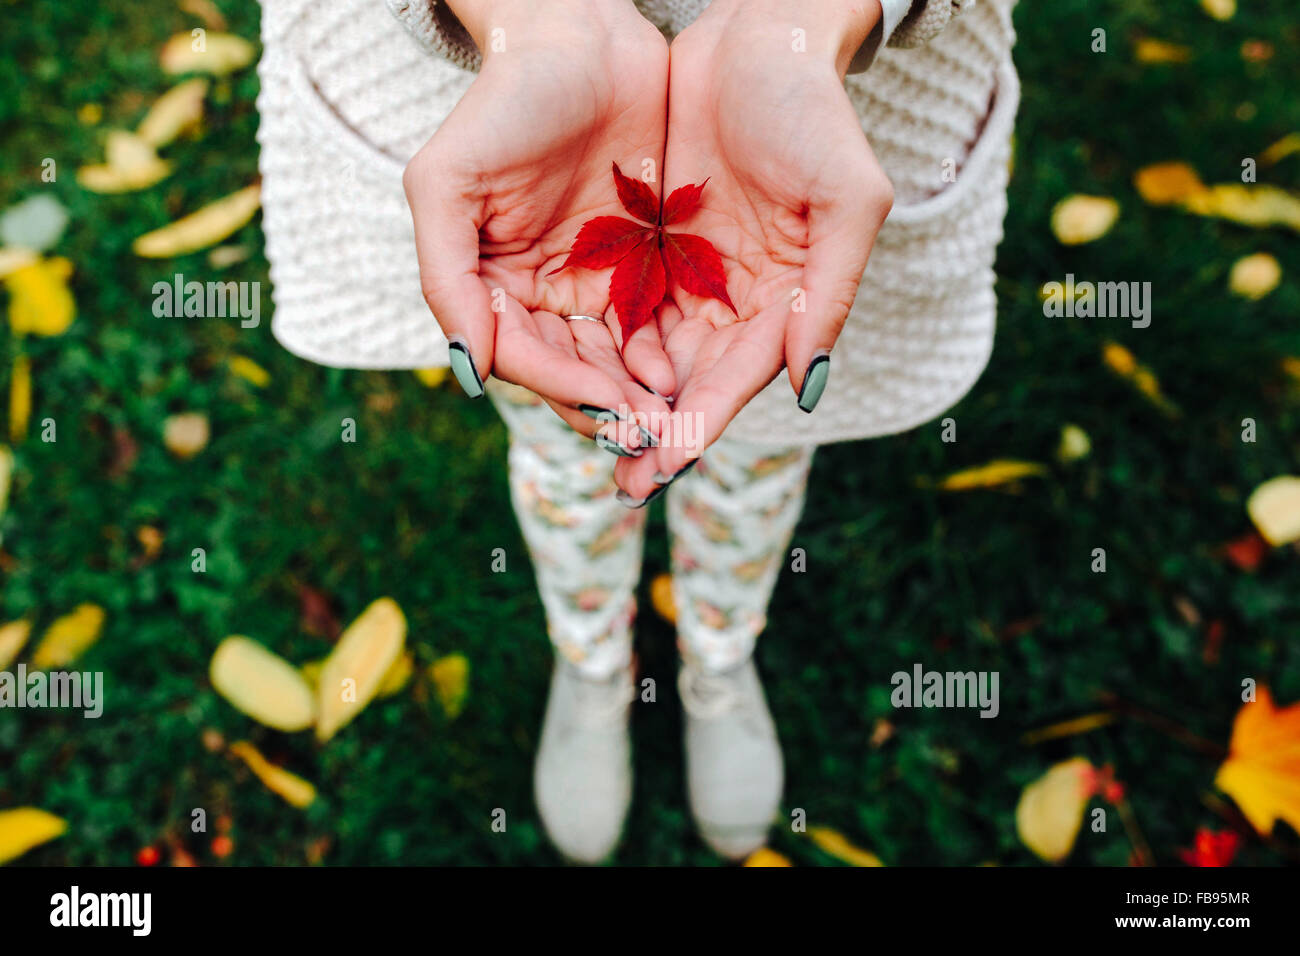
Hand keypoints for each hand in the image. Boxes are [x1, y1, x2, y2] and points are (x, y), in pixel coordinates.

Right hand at [403, 0, 674, 448]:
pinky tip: (699, 377)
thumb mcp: (448, 180)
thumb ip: (445, 274)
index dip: (563, 387)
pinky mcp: (646, 267)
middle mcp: (542, 297)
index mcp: (491, 287)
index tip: (608, 408)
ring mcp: (596, 285)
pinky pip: (661, 325)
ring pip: (620, 362)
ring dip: (646, 399)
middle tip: (654, 441)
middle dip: (612, 411)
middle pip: (574, 374)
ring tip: (680, 426)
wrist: (584, 38)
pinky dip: (675, 358)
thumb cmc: (506, 100)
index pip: (523, 357)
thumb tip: (467, 368)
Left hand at [613, 0, 893, 499]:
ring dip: (626, 404)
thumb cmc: (812, 111)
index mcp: (786, 298)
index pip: (740, 376)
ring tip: (594, 449)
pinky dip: (603, 344)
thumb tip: (808, 385)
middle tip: (623, 487)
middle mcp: (739, 299)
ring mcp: (695, 273)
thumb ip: (829, 292)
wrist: (760, 38)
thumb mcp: (845, 198)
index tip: (664, 465)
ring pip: (654, 355)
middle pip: (693, 382)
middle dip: (658, 434)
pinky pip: (624, 305)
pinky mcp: (656, 244)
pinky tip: (573, 376)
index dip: (703, 422)